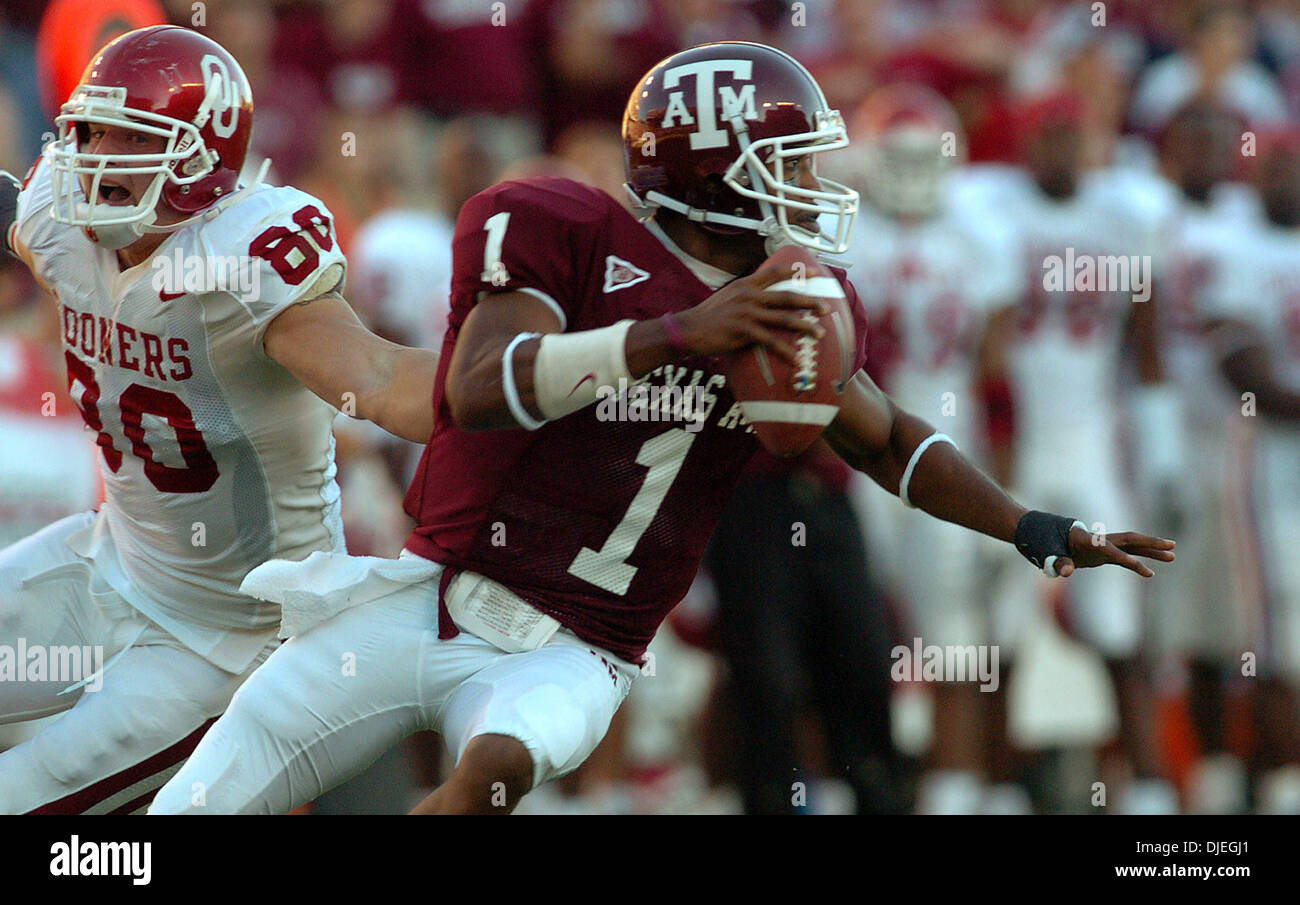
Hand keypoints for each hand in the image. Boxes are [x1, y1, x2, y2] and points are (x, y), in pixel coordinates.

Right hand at [675, 268, 825, 365]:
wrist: (689, 328)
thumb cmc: (709, 316)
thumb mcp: (729, 297)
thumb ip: (748, 296)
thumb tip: (765, 299)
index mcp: (746, 284)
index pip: (776, 272)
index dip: (798, 271)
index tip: (817, 271)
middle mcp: (749, 295)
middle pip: (787, 296)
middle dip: (810, 301)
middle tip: (827, 308)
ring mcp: (747, 312)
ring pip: (783, 318)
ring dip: (804, 326)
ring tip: (820, 334)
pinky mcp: (743, 330)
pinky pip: (770, 341)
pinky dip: (785, 351)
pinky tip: (796, 360)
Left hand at [1054, 527, 1174, 577]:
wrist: (1052, 538)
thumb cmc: (1052, 546)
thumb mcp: (1052, 555)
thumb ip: (1059, 562)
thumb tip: (1065, 572)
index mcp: (1087, 540)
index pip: (1108, 548)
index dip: (1120, 556)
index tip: (1135, 565)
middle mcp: (1101, 540)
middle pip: (1130, 540)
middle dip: (1150, 543)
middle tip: (1171, 546)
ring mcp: (1106, 545)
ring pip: (1134, 547)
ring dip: (1152, 551)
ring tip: (1172, 556)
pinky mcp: (1107, 553)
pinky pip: (1127, 557)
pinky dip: (1139, 564)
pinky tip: (1151, 573)